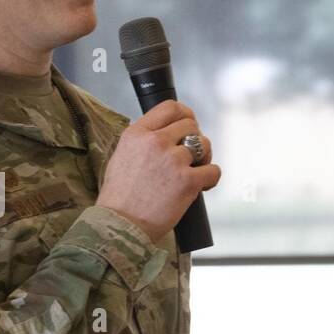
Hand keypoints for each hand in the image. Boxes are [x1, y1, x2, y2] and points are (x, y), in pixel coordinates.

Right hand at [96, 100, 220, 242]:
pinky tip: (201, 186)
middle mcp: (155, 142)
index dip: (185, 114)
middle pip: (190, 125)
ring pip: (204, 145)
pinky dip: (211, 178)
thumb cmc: (120, 197)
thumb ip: (143, 140)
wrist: (120, 226)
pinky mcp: (187, 181)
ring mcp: (173, 160)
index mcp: (136, 134)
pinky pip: (213, 170)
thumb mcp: (122, 156)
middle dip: (194, 138)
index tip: (188, 123)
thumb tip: (167, 133)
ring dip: (204, 157)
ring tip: (194, 171)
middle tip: (191, 156)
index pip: (170, 107)